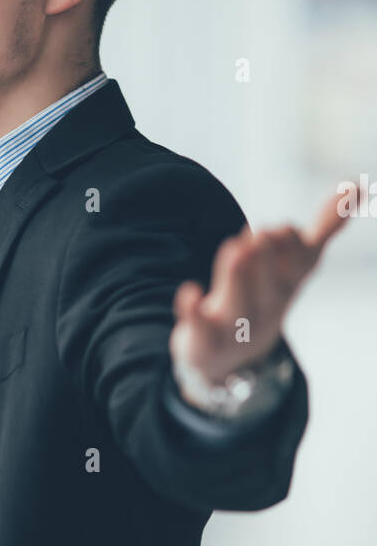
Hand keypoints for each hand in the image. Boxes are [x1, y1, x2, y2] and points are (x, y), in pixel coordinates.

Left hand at [170, 187, 359, 384]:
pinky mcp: (203, 338)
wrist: (229, 358)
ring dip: (237, 276)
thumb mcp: (296, 267)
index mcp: (288, 286)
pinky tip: (189, 291)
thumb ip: (324, 229)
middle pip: (270, 283)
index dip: (290, 250)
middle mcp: (265, 307)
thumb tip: (357, 186)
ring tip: (236, 248)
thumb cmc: (263, 299)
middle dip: (266, 258)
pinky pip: (198, 326)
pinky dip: (193, 310)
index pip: (297, 266)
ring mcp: (234, 326)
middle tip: (262, 232)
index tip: (283, 231)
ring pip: (238, 302)